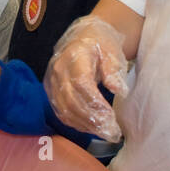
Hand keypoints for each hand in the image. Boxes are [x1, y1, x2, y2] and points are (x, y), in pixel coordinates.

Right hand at [42, 15, 129, 141]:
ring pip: (65, 110)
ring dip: (85, 125)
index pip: (81, 84)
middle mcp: (58, 70)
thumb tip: (119, 90)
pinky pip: (61, 112)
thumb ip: (114, 70)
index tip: (112, 117)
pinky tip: (91, 127)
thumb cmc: (100, 45)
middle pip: (72, 101)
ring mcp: (52, 82)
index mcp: (75, 57)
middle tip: (112, 132)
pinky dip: (76, 123)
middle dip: (93, 121)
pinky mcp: (50, 91)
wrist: (82, 37)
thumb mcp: (112, 52)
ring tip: (105, 133)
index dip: (96, 104)